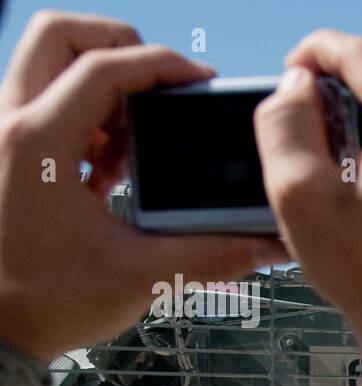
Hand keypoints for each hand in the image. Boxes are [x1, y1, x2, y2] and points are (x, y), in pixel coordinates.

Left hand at [0, 12, 285, 361]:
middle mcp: (9, 124)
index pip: (105, 68)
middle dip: (117, 45)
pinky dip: (84, 117)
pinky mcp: (6, 155)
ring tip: (135, 141)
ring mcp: (2, 136)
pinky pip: (45, 105)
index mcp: (38, 143)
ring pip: (48, 65)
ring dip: (102, 86)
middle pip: (59, 35)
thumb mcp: (140, 276)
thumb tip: (266, 244)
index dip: (162, 65)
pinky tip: (111, 169)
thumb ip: (211, 254)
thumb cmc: (43, 304)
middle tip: (158, 80)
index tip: (199, 82)